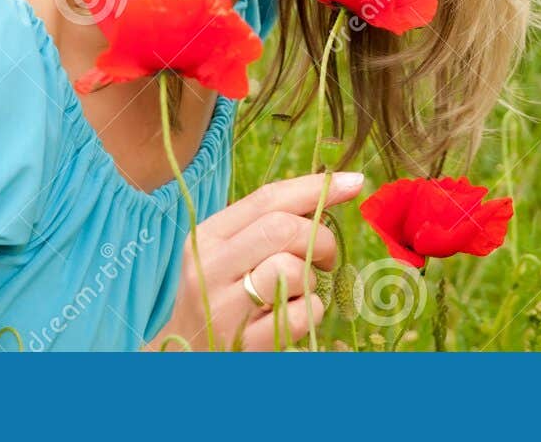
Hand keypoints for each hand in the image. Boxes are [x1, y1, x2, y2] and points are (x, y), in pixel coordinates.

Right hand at [142, 170, 363, 350]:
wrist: (187, 358)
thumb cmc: (221, 297)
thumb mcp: (231, 255)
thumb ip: (269, 224)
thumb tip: (334, 188)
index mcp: (207, 238)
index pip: (266, 199)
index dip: (315, 187)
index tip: (354, 182)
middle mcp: (210, 269)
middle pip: (282, 229)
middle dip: (320, 238)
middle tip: (327, 258)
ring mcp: (225, 309)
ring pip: (291, 270)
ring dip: (310, 280)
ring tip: (297, 291)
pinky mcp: (245, 345)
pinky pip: (300, 315)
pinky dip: (310, 312)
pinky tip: (294, 316)